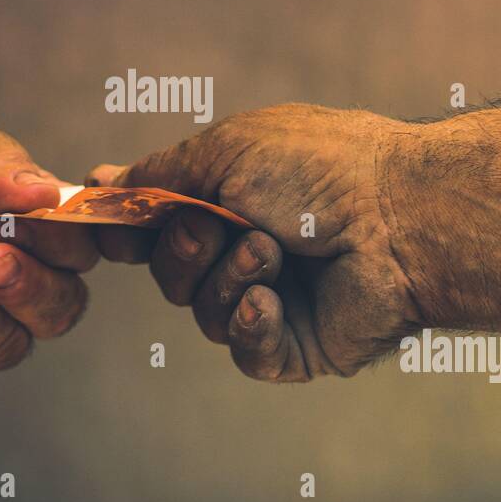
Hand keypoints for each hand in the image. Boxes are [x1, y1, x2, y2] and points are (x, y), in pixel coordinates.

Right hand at [89, 104, 423, 381]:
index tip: (120, 227)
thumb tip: (100, 181)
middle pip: (172, 274)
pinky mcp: (300, 346)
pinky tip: (270, 299)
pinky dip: (250, 324)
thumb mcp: (225, 150)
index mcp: (235, 197)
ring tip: (273, 252)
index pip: (161, 226)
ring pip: (205, 314)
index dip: (138, 231)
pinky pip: (246, 351)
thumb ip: (159, 174)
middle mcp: (252, 247)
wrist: (400, 216)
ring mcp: (278, 299)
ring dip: (228, 279)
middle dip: (187, 252)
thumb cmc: (318, 168)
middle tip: (221, 227)